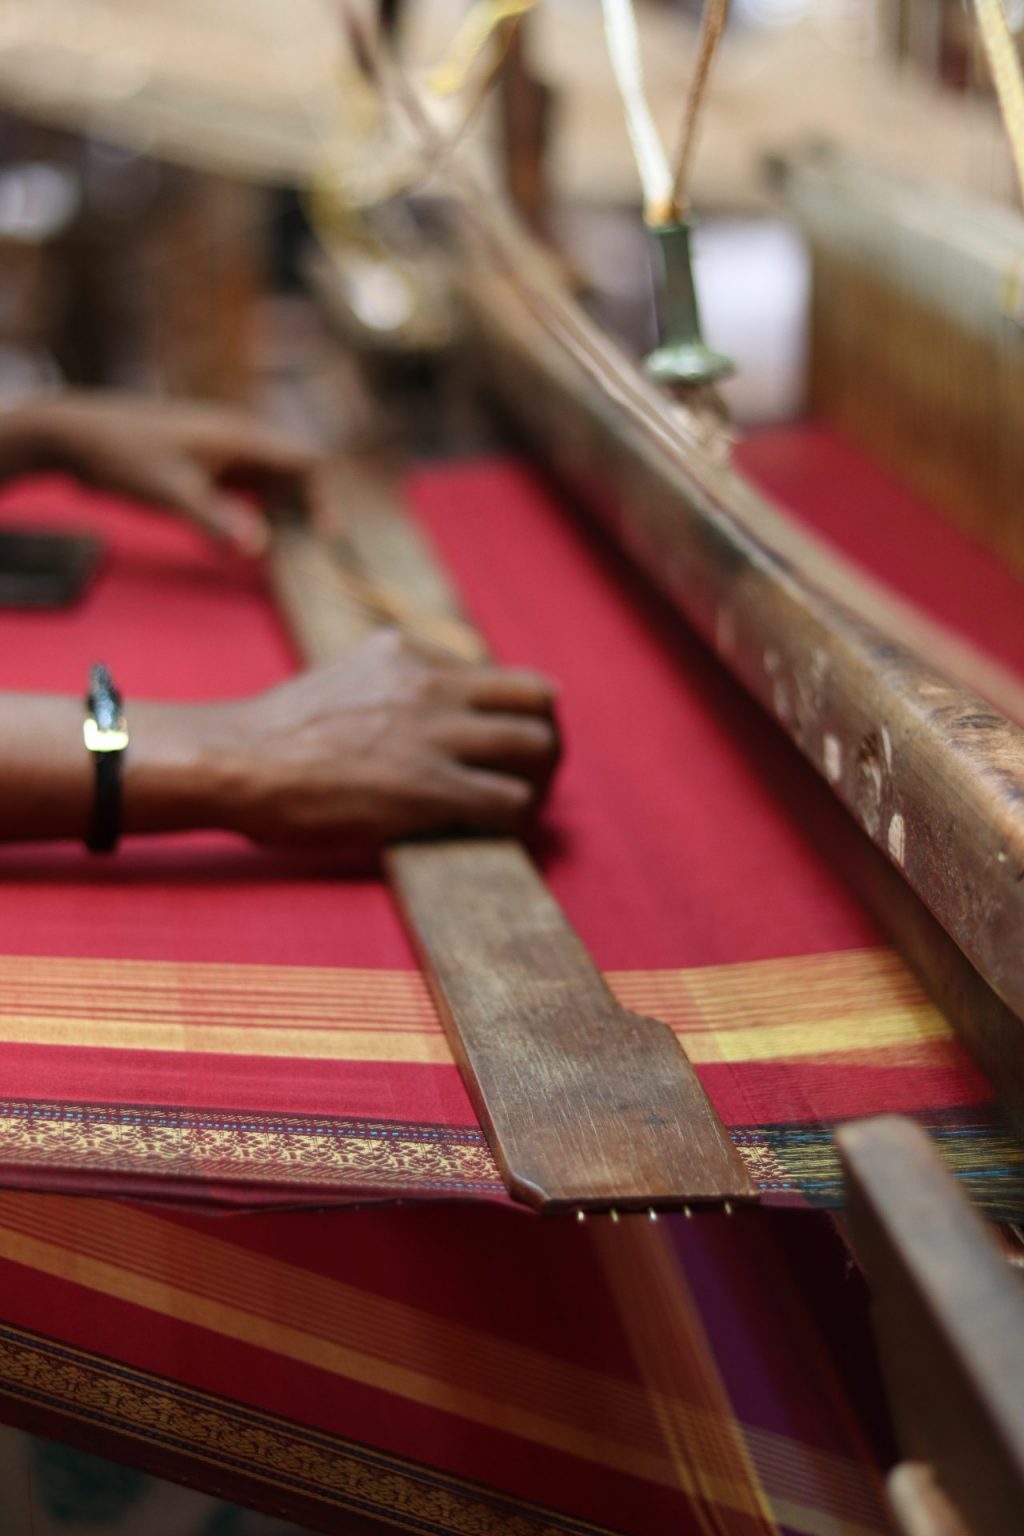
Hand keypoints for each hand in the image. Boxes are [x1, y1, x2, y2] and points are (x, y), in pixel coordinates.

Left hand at [3, 392, 319, 555]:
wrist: (76, 434)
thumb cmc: (125, 456)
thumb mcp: (172, 494)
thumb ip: (217, 521)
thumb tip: (259, 549)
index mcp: (241, 437)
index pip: (305, 462)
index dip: (323, 498)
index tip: (327, 537)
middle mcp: (238, 440)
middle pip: (293, 474)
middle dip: (309, 509)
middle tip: (314, 553)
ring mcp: (221, 452)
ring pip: (269, 483)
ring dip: (283, 513)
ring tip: (290, 552)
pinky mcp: (203, 465)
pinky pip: (244, 490)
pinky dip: (255, 513)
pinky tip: (249, 541)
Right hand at [139, 631, 560, 845]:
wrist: (236, 761)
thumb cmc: (279, 734)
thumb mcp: (346, 678)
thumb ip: (396, 684)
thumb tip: (434, 710)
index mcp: (412, 653)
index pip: (506, 678)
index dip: (518, 718)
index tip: (505, 747)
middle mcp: (432, 684)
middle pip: (540, 702)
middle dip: (545, 743)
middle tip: (531, 779)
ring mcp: (433, 733)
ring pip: (538, 747)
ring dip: (540, 783)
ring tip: (520, 808)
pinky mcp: (427, 787)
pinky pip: (509, 801)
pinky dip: (516, 820)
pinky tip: (497, 833)